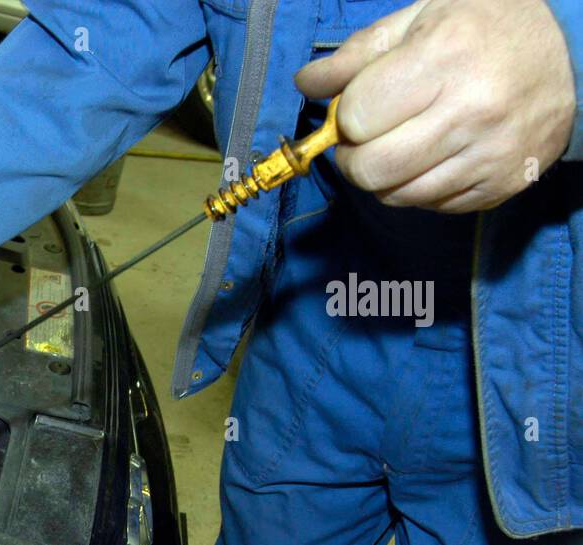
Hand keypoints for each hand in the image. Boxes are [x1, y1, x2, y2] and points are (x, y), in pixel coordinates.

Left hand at [295, 0, 576, 211]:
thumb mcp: (420, 19)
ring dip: (385, 176)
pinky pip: (432, 206)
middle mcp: (471, 110)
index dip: (345, 118)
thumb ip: (357, 55)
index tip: (358, 108)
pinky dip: (420, 188)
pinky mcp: (502, 185)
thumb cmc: (482, 28)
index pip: (357, 118)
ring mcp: (490, 153)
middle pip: (371, 169)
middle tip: (367, 138)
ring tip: (403, 144)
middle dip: (354, 158)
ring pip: (397, 196)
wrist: (570, 52)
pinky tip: (435, 157)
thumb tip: (306, 84)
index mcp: (444, 58)